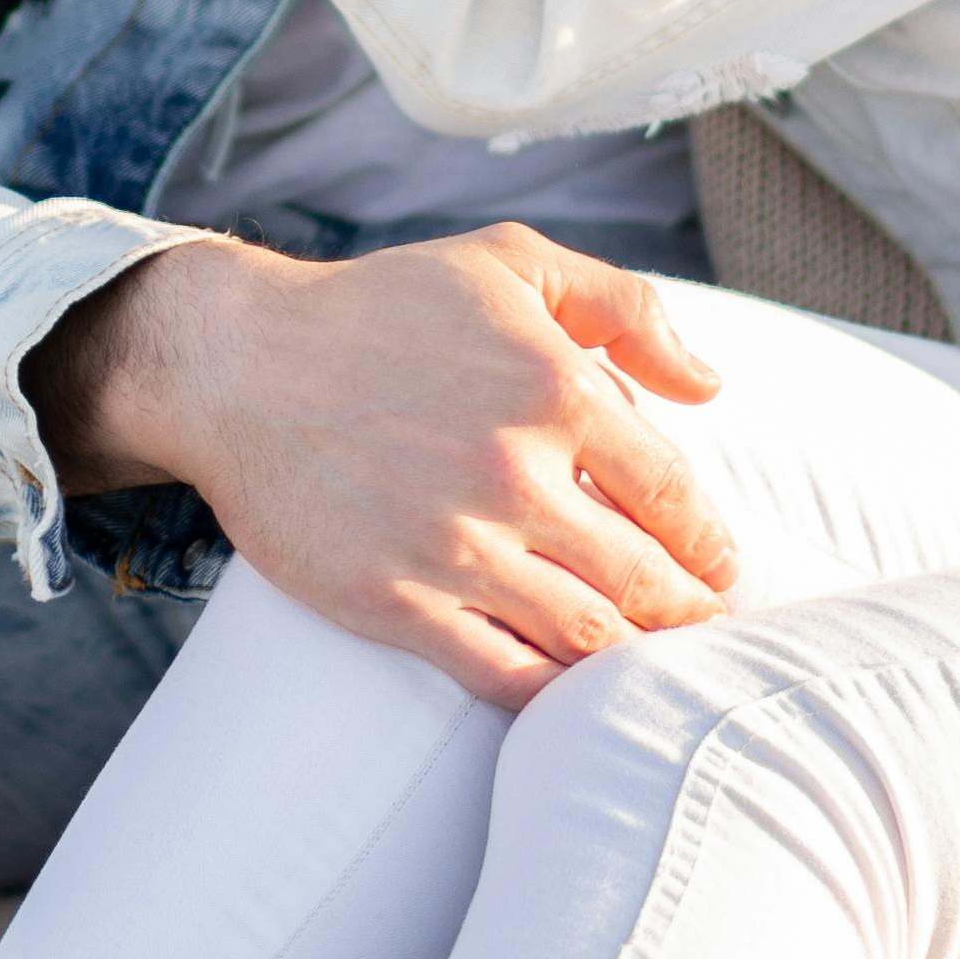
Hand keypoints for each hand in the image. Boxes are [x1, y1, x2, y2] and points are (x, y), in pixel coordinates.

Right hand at [34, 228, 741, 707]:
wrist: (237, 365)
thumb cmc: (380, 307)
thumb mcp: (510, 264)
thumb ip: (625, 306)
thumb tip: (709, 387)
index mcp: (558, 388)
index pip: (676, 492)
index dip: (711, 541)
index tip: (722, 566)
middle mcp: (515, 473)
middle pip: (644, 577)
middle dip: (691, 613)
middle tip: (708, 630)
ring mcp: (454, 546)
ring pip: (586, 635)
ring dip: (637, 659)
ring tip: (658, 667)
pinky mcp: (395, 603)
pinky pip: (503, 675)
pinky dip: (554, 694)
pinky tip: (573, 692)